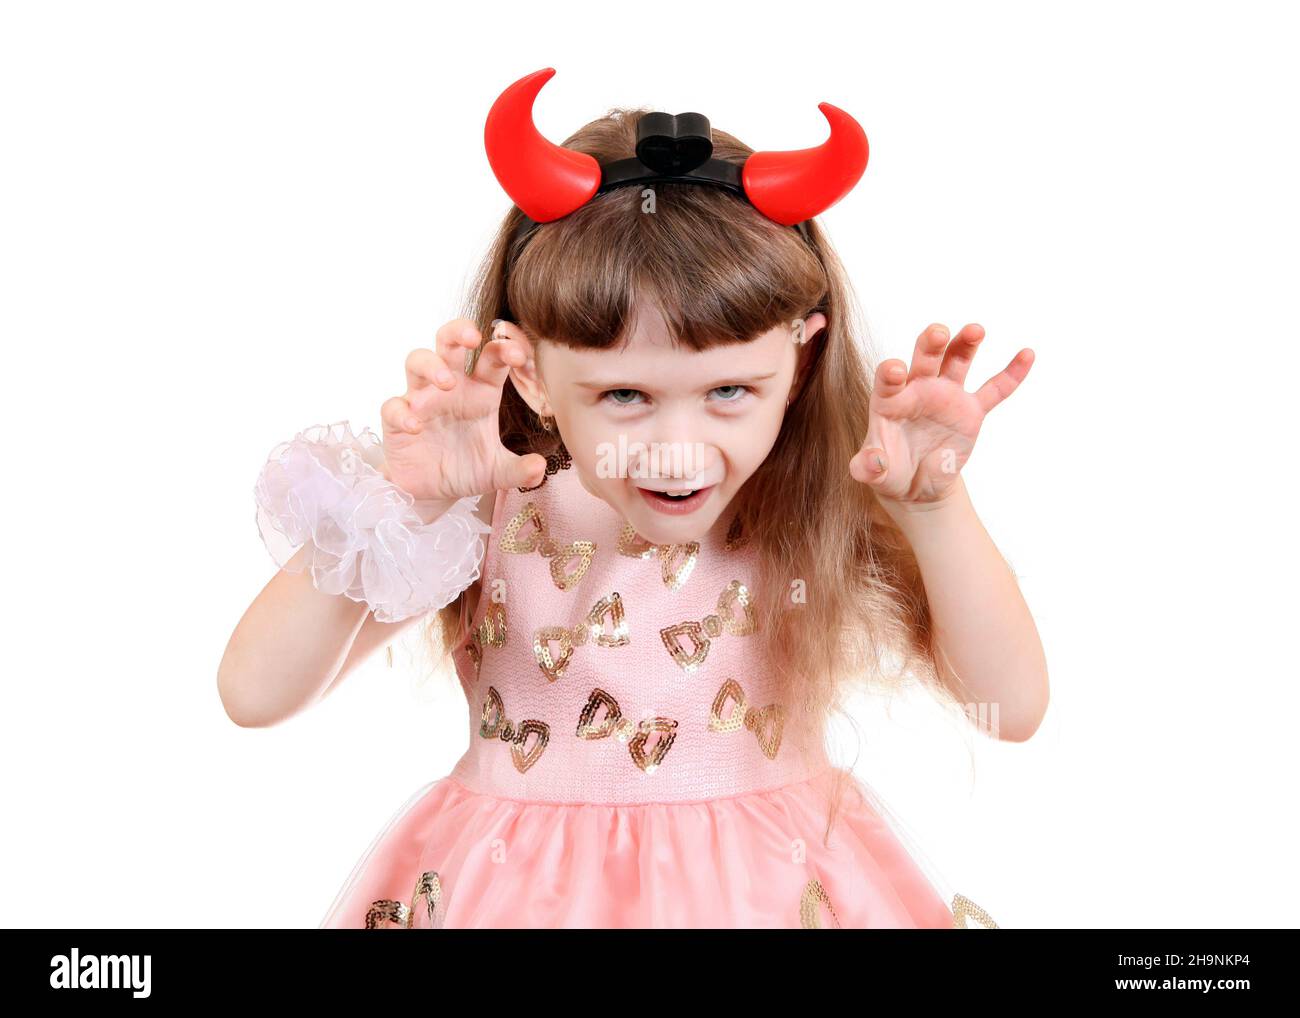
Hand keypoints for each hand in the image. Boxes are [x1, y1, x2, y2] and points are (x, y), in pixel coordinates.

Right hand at [379, 319, 547, 502]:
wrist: (433, 492)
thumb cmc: (467, 469)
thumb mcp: (498, 473)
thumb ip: (520, 470)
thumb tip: (540, 468)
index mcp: (480, 391)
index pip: (492, 358)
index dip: (504, 349)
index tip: (518, 355)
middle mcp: (450, 387)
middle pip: (448, 342)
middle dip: (458, 331)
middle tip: (473, 337)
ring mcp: (421, 400)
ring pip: (416, 361)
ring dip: (431, 366)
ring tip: (447, 383)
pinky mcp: (396, 420)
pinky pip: (393, 406)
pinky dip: (402, 412)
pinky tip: (415, 426)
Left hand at [849, 323, 1032, 507]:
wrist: (916, 484)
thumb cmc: (889, 472)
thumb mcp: (875, 474)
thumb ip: (867, 467)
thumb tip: (871, 463)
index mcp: (889, 401)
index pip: (888, 380)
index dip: (890, 373)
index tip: (896, 369)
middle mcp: (918, 390)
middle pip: (924, 359)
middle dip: (930, 344)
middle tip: (938, 332)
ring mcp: (946, 396)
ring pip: (957, 362)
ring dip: (966, 343)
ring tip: (976, 330)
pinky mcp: (971, 411)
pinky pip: (994, 390)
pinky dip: (1011, 374)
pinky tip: (1027, 354)